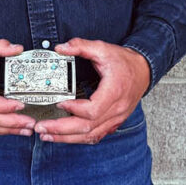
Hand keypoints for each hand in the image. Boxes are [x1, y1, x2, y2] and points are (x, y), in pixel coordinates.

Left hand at [33, 39, 150, 143]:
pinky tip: (66, 138)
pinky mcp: (114, 122)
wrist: (144, 70)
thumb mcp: (103, 49)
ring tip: (47, 135)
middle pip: (88, 127)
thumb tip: (60, 47)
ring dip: (67, 138)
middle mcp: (117, 109)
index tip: (60, 103)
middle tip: (41, 128)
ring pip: (90, 135)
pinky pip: (96, 136)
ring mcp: (116, 118)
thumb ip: (82, 46)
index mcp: (114, 92)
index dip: (74, 110)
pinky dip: (80, 139)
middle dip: (61, 130)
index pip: (92, 110)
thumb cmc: (125, 62)